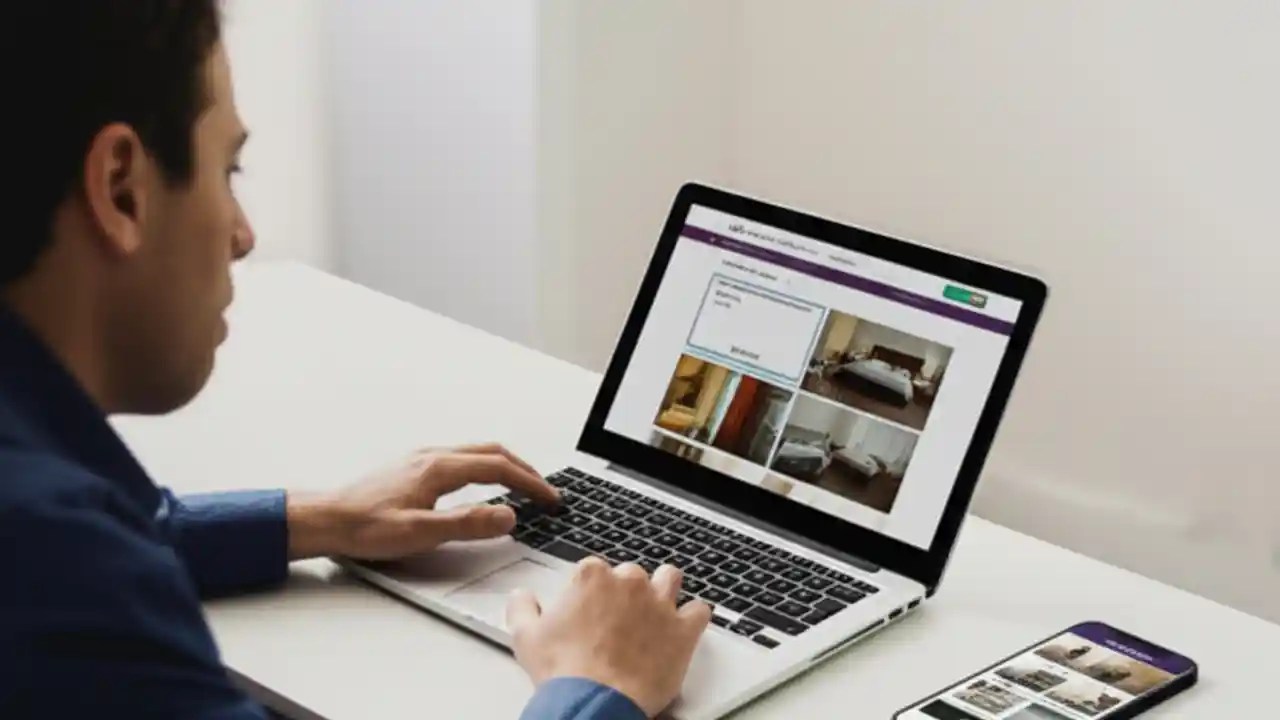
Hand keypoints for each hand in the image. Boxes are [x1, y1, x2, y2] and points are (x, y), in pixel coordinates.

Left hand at [286, 443, 557, 559]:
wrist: (326, 519)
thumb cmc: (365, 527)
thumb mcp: (421, 533)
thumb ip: (467, 523)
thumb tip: (507, 515)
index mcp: (440, 468)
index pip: (499, 468)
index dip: (530, 483)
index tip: (550, 498)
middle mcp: (433, 456)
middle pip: (492, 452)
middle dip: (524, 469)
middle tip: (544, 490)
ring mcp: (422, 458)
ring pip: (476, 451)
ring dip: (505, 465)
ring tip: (521, 484)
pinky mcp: (413, 467)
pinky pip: (461, 457)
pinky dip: (484, 466)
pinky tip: (480, 483)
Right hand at [507, 558, 711, 717]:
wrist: (595, 702)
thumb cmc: (563, 671)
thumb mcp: (525, 636)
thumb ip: (522, 608)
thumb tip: (521, 597)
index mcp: (592, 577)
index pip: (595, 570)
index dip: (592, 591)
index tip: (590, 609)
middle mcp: (629, 582)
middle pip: (632, 575)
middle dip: (627, 593)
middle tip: (618, 619)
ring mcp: (659, 604)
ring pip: (670, 579)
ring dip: (665, 590)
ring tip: (656, 611)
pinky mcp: (683, 629)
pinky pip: (699, 611)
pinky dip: (693, 618)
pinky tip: (682, 629)